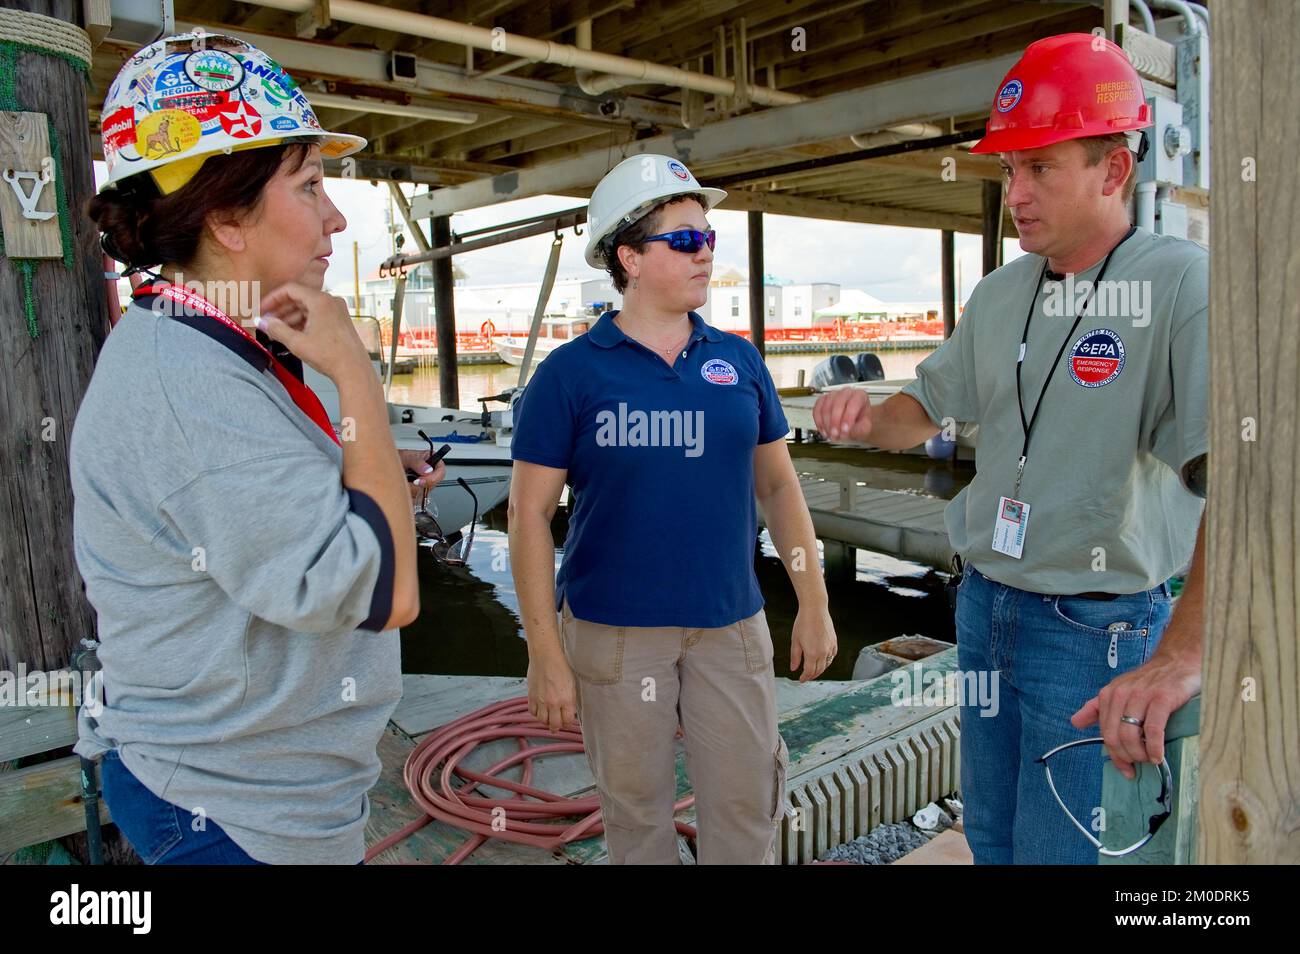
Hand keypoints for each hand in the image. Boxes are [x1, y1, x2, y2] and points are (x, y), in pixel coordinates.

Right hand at [255, 282, 370, 380]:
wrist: (354, 370)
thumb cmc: (331, 356)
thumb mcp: (297, 342)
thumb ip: (276, 329)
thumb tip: (262, 322)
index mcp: (320, 300)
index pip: (290, 289)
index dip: (272, 299)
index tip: (263, 309)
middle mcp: (331, 301)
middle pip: (299, 298)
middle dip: (281, 310)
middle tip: (267, 322)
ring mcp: (337, 311)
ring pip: (308, 308)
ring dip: (291, 318)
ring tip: (277, 331)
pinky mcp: (340, 321)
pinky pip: (317, 316)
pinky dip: (304, 323)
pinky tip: (293, 334)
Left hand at [399, 449, 445, 499]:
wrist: (384, 467)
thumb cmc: (394, 458)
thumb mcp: (405, 457)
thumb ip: (417, 463)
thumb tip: (428, 470)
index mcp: (431, 460)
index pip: (441, 472)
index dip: (433, 478)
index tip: (421, 481)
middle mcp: (429, 472)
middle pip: (432, 485)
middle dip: (419, 485)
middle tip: (410, 482)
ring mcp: (423, 483)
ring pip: (423, 493)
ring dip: (411, 490)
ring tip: (403, 481)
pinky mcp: (417, 492)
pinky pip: (416, 499)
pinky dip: (407, 494)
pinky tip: (402, 487)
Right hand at [528, 652, 578, 732]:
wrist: (545, 656)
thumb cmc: (560, 665)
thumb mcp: (572, 683)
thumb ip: (571, 699)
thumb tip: (570, 709)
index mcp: (566, 699)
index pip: (568, 720)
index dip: (568, 724)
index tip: (567, 723)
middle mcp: (553, 703)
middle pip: (554, 724)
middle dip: (557, 727)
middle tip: (557, 726)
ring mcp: (541, 701)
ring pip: (542, 720)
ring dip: (546, 721)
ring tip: (548, 718)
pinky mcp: (531, 697)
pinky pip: (532, 712)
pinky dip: (536, 713)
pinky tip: (539, 710)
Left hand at [789, 603, 837, 681]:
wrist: (815, 609)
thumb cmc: (803, 623)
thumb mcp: (795, 641)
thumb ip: (795, 657)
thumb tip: (794, 668)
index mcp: (812, 654)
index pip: (809, 672)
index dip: (805, 677)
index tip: (801, 680)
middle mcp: (823, 653)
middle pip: (819, 670)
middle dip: (812, 675)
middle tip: (806, 677)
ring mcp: (830, 648)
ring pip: (827, 664)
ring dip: (820, 670)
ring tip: (813, 670)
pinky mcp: (834, 642)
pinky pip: (832, 656)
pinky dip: (827, 661)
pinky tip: (822, 661)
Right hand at [812, 388, 873, 442]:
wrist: (855, 424)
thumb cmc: (861, 423)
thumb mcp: (865, 429)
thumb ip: (858, 430)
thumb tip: (846, 431)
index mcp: (860, 396)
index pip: (853, 404)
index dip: (847, 418)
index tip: (845, 430)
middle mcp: (846, 393)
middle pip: (837, 403)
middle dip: (835, 421)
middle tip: (835, 434)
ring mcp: (833, 396)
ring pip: (826, 406)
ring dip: (826, 423)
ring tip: (830, 435)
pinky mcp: (822, 401)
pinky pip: (816, 410)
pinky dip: (818, 422)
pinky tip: (823, 430)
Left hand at [1070, 649, 1200, 778]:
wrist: (1177, 661)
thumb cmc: (1149, 681)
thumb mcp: (1119, 690)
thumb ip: (1097, 707)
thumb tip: (1075, 722)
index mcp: (1108, 695)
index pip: (1105, 733)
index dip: (1114, 755)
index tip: (1125, 769)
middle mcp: (1121, 694)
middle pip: (1114, 736)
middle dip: (1126, 756)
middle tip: (1139, 764)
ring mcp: (1141, 696)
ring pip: (1131, 735)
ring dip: (1140, 755)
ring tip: (1149, 759)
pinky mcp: (1161, 699)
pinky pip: (1152, 730)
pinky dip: (1154, 748)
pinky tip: (1158, 756)